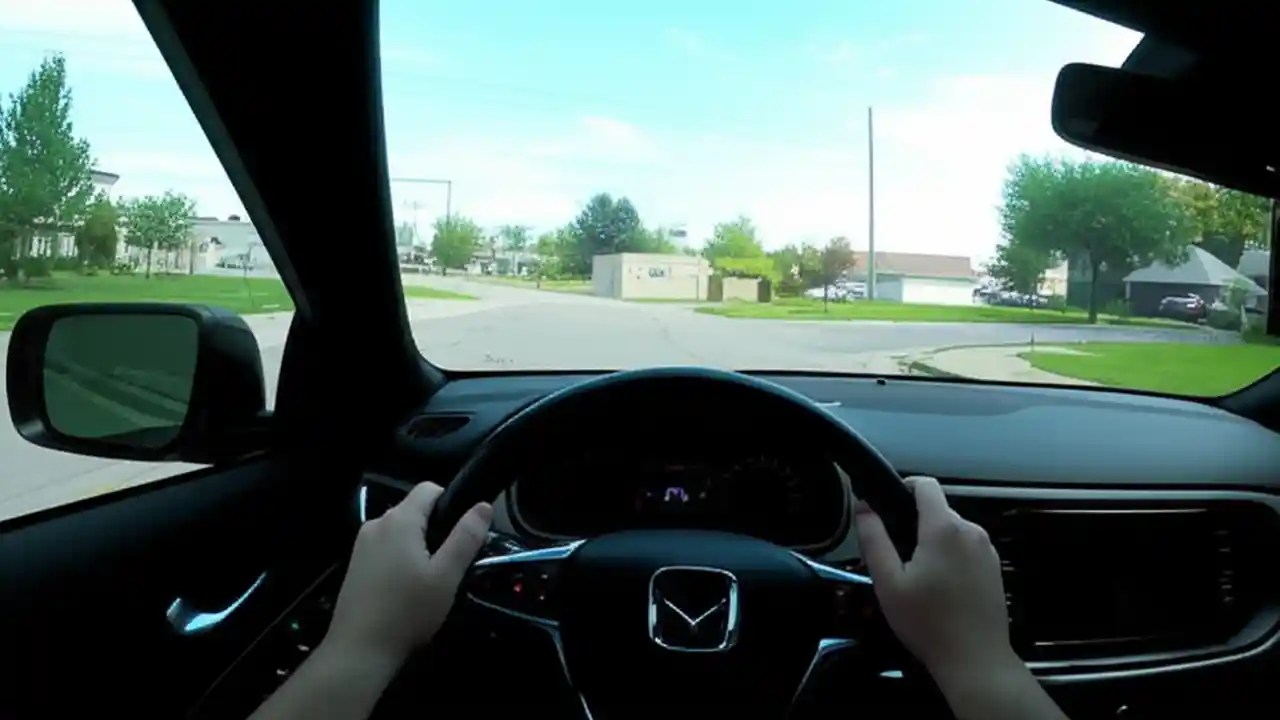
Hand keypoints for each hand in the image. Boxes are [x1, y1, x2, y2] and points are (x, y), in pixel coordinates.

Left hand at [323, 482, 492, 665]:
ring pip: (400, 532)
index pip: (429, 488)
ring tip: (430, 580)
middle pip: (414, 510)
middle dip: (436, 528)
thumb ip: (466, 537)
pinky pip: (386, 549)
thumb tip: (483, 505)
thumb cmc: (407, 611)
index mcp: (399, 520)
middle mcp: (376, 524)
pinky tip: (406, 590)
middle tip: (451, 564)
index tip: (464, 533)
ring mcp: (361, 545)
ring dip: (418, 546)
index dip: (452, 502)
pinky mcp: (355, 566)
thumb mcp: (446, 576)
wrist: (359, 651)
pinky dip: (401, 559)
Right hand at [853, 476, 1016, 681]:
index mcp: (944, 528)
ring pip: (952, 529)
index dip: (903, 487)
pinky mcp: (995, 567)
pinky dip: (951, 556)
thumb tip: (862, 505)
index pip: (925, 485)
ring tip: (917, 576)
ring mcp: (988, 549)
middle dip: (915, 523)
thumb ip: (874, 538)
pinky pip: (966, 547)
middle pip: (938, 509)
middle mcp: (971, 530)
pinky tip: (940, 587)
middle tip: (896, 557)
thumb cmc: (927, 622)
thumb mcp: (888, 582)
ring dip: (933, 541)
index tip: (886, 507)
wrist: (975, 659)